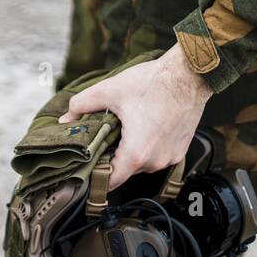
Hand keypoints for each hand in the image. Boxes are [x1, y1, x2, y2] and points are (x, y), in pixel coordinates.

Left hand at [58, 43, 212, 192]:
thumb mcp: (109, 90)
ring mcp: (170, 157)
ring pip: (141, 163)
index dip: (96, 177)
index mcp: (137, 153)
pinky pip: (157, 155)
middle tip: (105, 138)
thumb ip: (81, 106)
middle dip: (113, 157)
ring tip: (126, 130)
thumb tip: (66, 119)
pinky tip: (144, 127)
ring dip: (132, 152)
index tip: (88, 170)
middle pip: (125, 171)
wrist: (190, 74)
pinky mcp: (180, 150)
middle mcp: (155, 161)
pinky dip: (148, 146)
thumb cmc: (155, 82)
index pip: (110, 181)